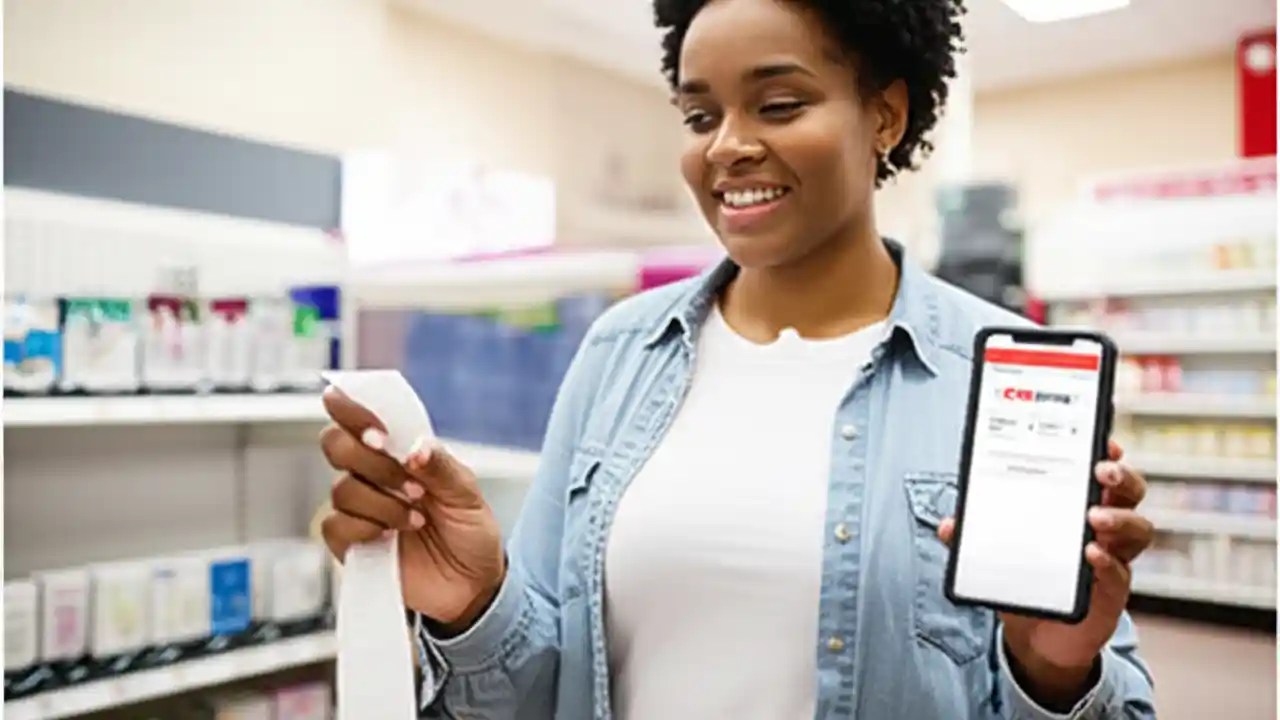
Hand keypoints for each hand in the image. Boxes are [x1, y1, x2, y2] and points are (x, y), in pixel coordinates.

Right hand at [318, 386, 505, 630]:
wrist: (473, 583)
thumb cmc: (470, 532)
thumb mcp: (467, 494)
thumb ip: (441, 467)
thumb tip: (414, 448)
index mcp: (399, 452)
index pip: (360, 418)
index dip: (352, 410)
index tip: (375, 429)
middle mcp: (373, 475)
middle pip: (336, 445)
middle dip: (371, 459)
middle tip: (408, 478)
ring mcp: (360, 508)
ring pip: (341, 489)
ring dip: (382, 502)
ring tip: (417, 519)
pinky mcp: (352, 543)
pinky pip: (335, 527)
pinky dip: (365, 529)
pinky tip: (392, 536)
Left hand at [938, 439, 1152, 708]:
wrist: (1034, 633)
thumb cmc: (1025, 576)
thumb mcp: (996, 549)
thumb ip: (974, 535)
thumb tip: (947, 525)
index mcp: (1078, 505)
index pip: (1102, 472)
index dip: (1110, 454)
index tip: (1105, 440)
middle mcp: (1103, 528)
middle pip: (1130, 493)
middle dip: (1122, 477)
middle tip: (1102, 471)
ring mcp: (1112, 558)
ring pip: (1137, 531)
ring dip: (1119, 520)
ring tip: (1093, 518)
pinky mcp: (1110, 592)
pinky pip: (1120, 573)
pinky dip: (1107, 562)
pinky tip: (1091, 555)